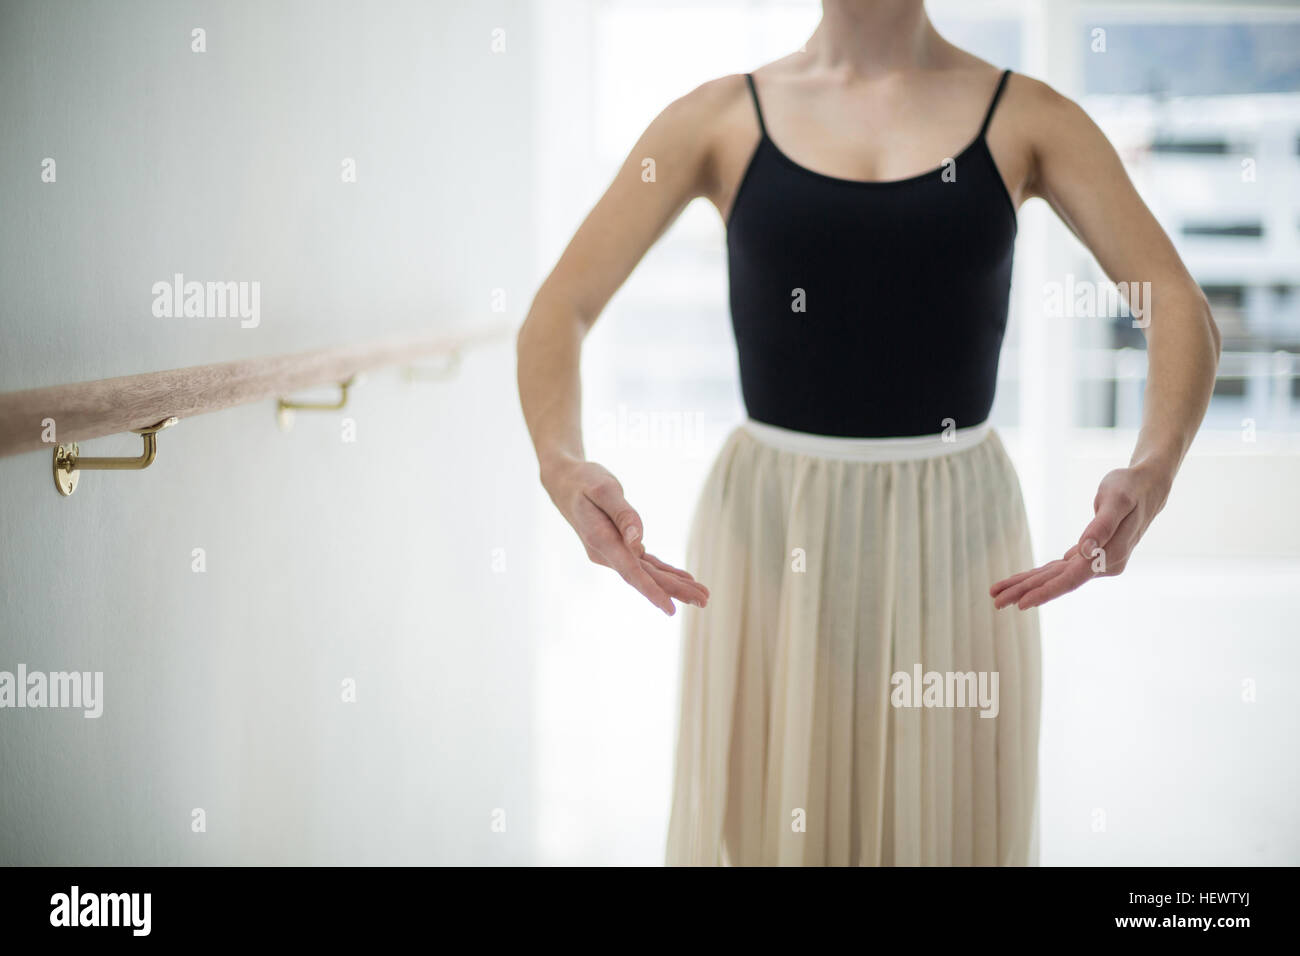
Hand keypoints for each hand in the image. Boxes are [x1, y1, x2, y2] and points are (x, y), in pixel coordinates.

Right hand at [542, 456, 708, 615]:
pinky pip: (644, 563)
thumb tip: (638, 540)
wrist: (564, 482)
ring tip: (702, 595)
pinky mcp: (619, 546)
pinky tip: (683, 579)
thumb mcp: (603, 488)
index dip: (652, 591)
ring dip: (674, 583)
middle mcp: (606, 553)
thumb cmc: (584, 480)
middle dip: (674, 590)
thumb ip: (622, 513)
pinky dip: (664, 570)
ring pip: (647, 572)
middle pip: (644, 577)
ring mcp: (612, 552)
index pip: (630, 572)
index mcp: (601, 540)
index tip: (670, 609)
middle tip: (704, 600)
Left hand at [990, 464, 1170, 610]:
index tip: (1022, 603)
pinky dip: (1039, 574)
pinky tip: (1022, 582)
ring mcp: (1096, 562)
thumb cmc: (1131, 488)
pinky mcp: (1089, 555)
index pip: (1073, 578)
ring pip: (1056, 576)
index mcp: (1110, 556)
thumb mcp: (1117, 500)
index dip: (1047, 591)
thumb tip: (1087, 550)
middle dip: (1026, 591)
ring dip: (1027, 585)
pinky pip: (1059, 568)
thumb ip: (1103, 526)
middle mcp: (1104, 565)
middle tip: (996, 601)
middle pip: (1059, 581)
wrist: (1148, 487)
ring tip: (999, 595)